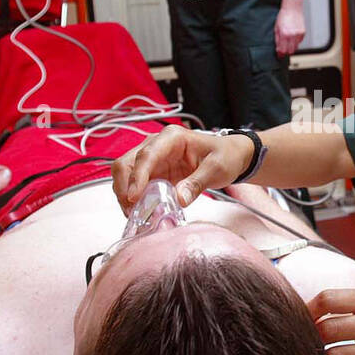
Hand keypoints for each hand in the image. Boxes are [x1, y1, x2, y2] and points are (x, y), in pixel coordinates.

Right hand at [112, 124, 252, 211]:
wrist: (231, 156)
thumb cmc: (225, 155)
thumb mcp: (217, 168)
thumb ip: (197, 183)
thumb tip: (178, 198)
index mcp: (171, 138)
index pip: (146, 155)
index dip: (137, 177)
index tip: (133, 197)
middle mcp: (156, 145)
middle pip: (127, 163)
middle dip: (124, 188)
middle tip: (131, 211)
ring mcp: (153, 160)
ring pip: (127, 176)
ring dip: (126, 195)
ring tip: (135, 216)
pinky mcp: (154, 173)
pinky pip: (136, 186)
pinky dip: (135, 200)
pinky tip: (141, 213)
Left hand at [274, 0, 304, 56]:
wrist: (292, 8)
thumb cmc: (283, 16)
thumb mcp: (276, 28)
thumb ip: (277, 40)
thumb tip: (278, 49)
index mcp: (284, 34)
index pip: (283, 50)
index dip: (280, 54)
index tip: (279, 55)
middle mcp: (292, 35)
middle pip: (290, 51)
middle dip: (286, 52)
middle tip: (283, 50)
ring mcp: (299, 34)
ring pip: (296, 47)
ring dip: (291, 47)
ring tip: (287, 42)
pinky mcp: (303, 33)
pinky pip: (299, 42)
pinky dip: (296, 42)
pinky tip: (292, 36)